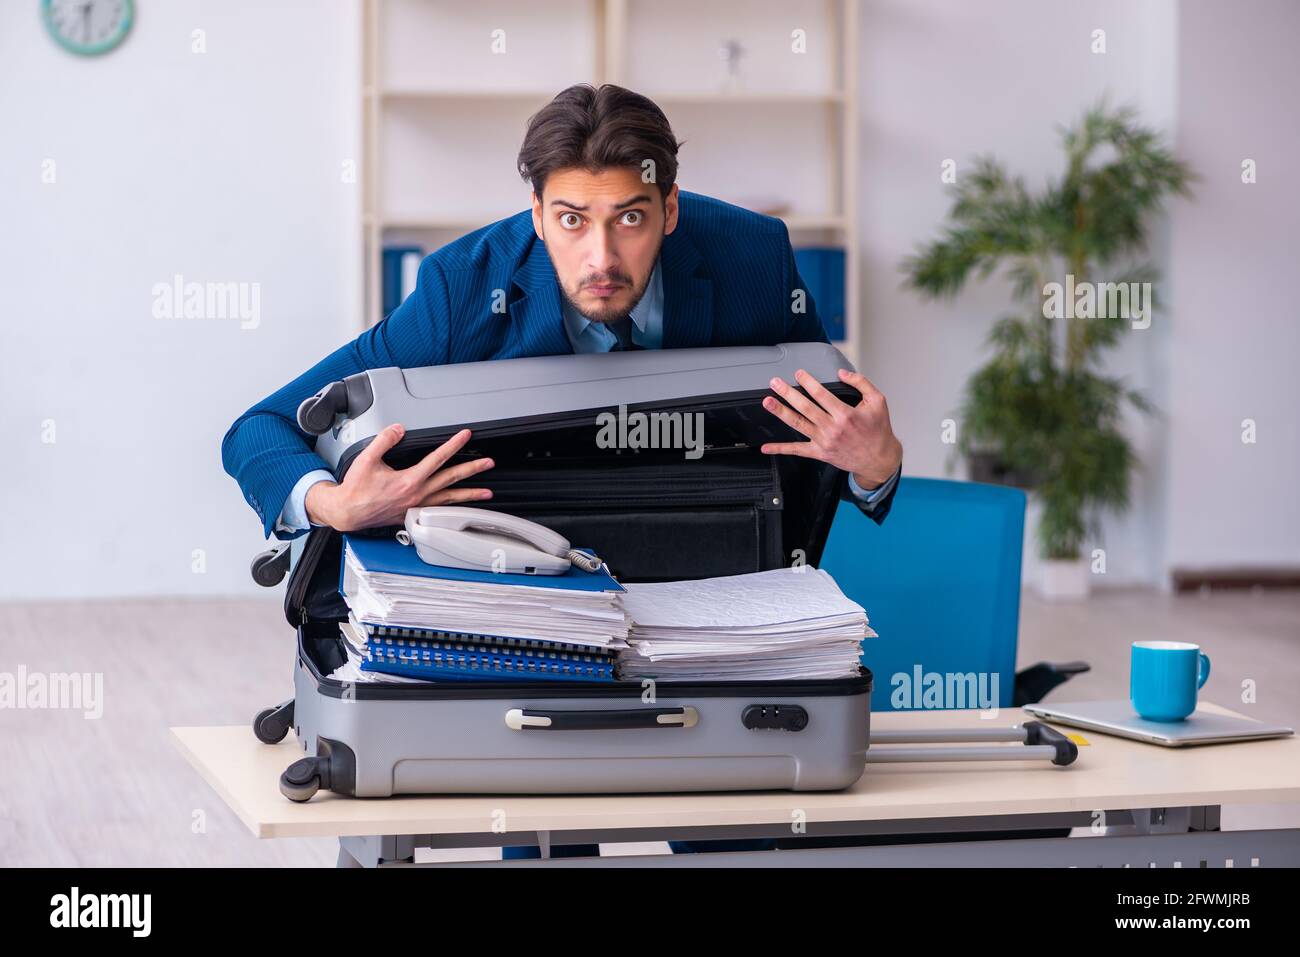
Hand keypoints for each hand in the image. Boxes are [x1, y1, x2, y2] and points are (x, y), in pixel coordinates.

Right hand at [305, 425, 493, 530]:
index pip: (438, 458)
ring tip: (488, 493)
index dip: (454, 444)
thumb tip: (399, 429)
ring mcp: (418, 507)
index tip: (465, 435)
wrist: (348, 513)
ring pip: (450, 500)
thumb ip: (384, 440)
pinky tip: (462, 508)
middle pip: (451, 479)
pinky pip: (440, 511)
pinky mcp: (414, 515)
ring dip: (470, 495)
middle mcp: (417, 495)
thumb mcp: (367, 459)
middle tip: (488, 462)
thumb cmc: (356, 489)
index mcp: (409, 481)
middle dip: (472, 469)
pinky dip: (454, 508)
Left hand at [759, 368, 901, 488]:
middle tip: (775, 382)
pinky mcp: (820, 453)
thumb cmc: (878, 429)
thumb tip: (842, 372)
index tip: (798, 373)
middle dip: (788, 393)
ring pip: (798, 424)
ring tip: (767, 402)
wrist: (879, 459)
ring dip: (781, 412)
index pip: (821, 394)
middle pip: (805, 407)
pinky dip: (781, 449)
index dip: (807, 382)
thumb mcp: (878, 401)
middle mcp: (832, 428)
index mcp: (846, 414)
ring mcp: (824, 441)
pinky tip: (766, 447)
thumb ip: (861, 383)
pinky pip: (797, 450)